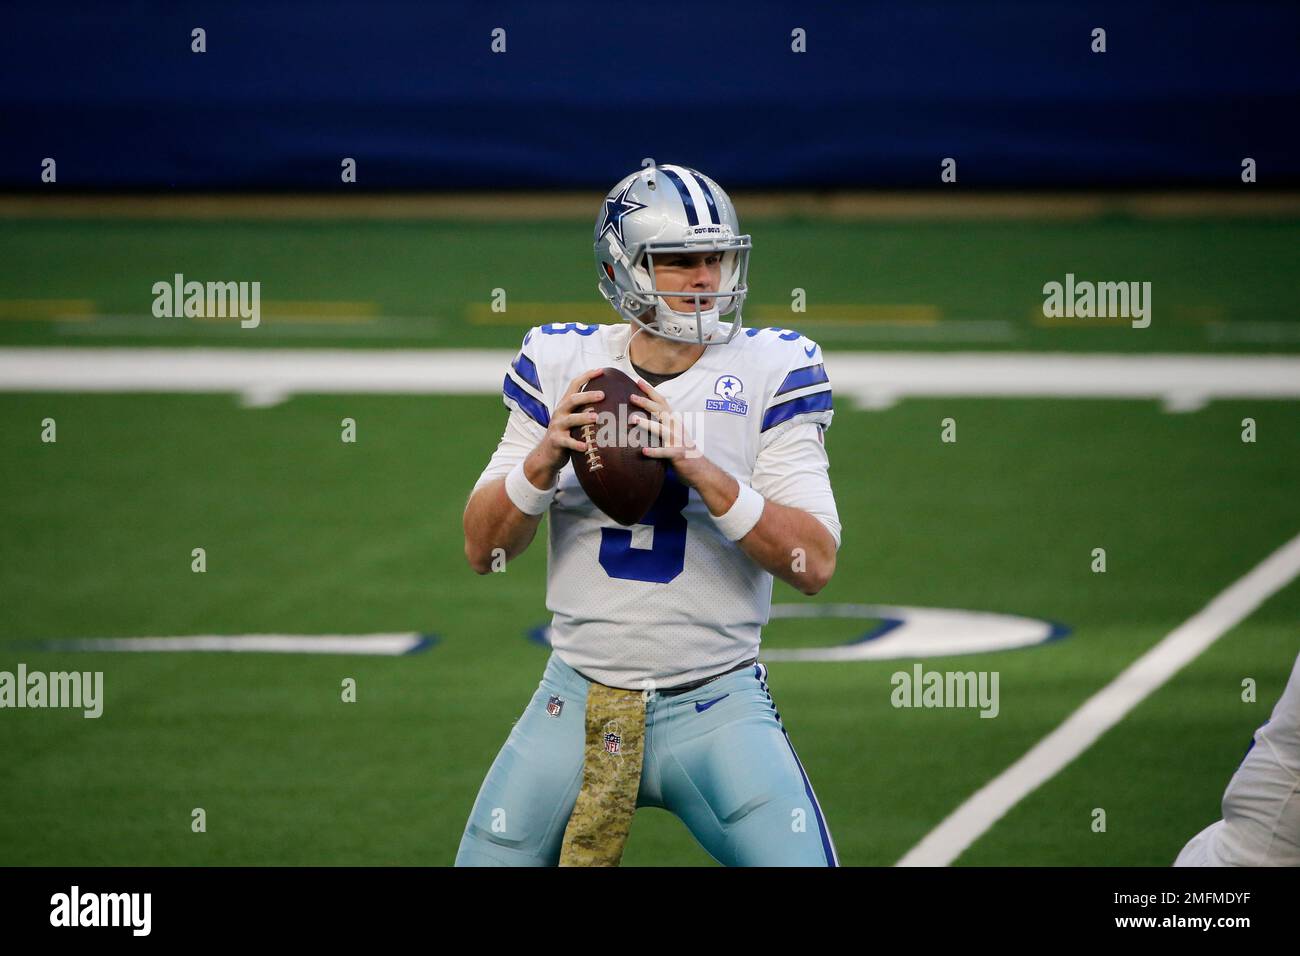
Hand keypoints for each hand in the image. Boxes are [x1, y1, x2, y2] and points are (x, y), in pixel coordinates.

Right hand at [528, 367, 605, 484]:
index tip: (601, 370)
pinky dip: (576, 444)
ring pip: (570, 419)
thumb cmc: (567, 434)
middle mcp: (560, 412)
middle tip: (603, 395)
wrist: (547, 454)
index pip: (575, 385)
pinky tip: (586, 446)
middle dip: (587, 396)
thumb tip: (611, 403)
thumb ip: (586, 410)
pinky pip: (567, 442)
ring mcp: (557, 426)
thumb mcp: (574, 419)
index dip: (587, 376)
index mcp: (566, 405)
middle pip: (573, 399)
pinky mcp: (556, 441)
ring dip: (583, 417)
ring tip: (596, 417)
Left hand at [627, 378, 707, 485]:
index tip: (638, 381)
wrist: (699, 468)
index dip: (650, 391)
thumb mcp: (672, 433)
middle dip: (646, 402)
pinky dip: (654, 451)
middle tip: (631, 396)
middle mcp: (676, 427)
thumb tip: (640, 415)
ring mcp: (677, 440)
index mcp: (673, 421)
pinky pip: (665, 452)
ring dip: (647, 424)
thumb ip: (660, 423)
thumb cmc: (681, 450)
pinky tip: (643, 451)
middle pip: (661, 411)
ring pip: (661, 430)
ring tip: (633, 419)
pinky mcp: (678, 455)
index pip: (661, 402)